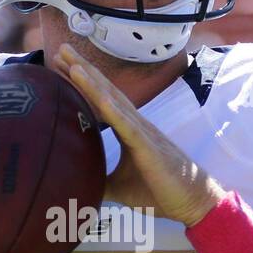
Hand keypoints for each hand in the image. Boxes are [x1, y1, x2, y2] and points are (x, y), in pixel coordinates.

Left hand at [55, 44, 225, 225]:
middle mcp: (135, 125)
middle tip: (62, 50)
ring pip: (115, 103)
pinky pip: (129, 127)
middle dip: (84, 70)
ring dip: (94, 84)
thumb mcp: (120, 188)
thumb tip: (77, 188)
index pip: (101, 100)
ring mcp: (143, 133)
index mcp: (127, 130)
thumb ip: (99, 182)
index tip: (61, 65)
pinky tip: (100, 97)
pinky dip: (114, 111)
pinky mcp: (150, 148)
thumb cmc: (159, 191)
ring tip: (74, 66)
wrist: (191, 202)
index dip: (82, 82)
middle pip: (106, 91)